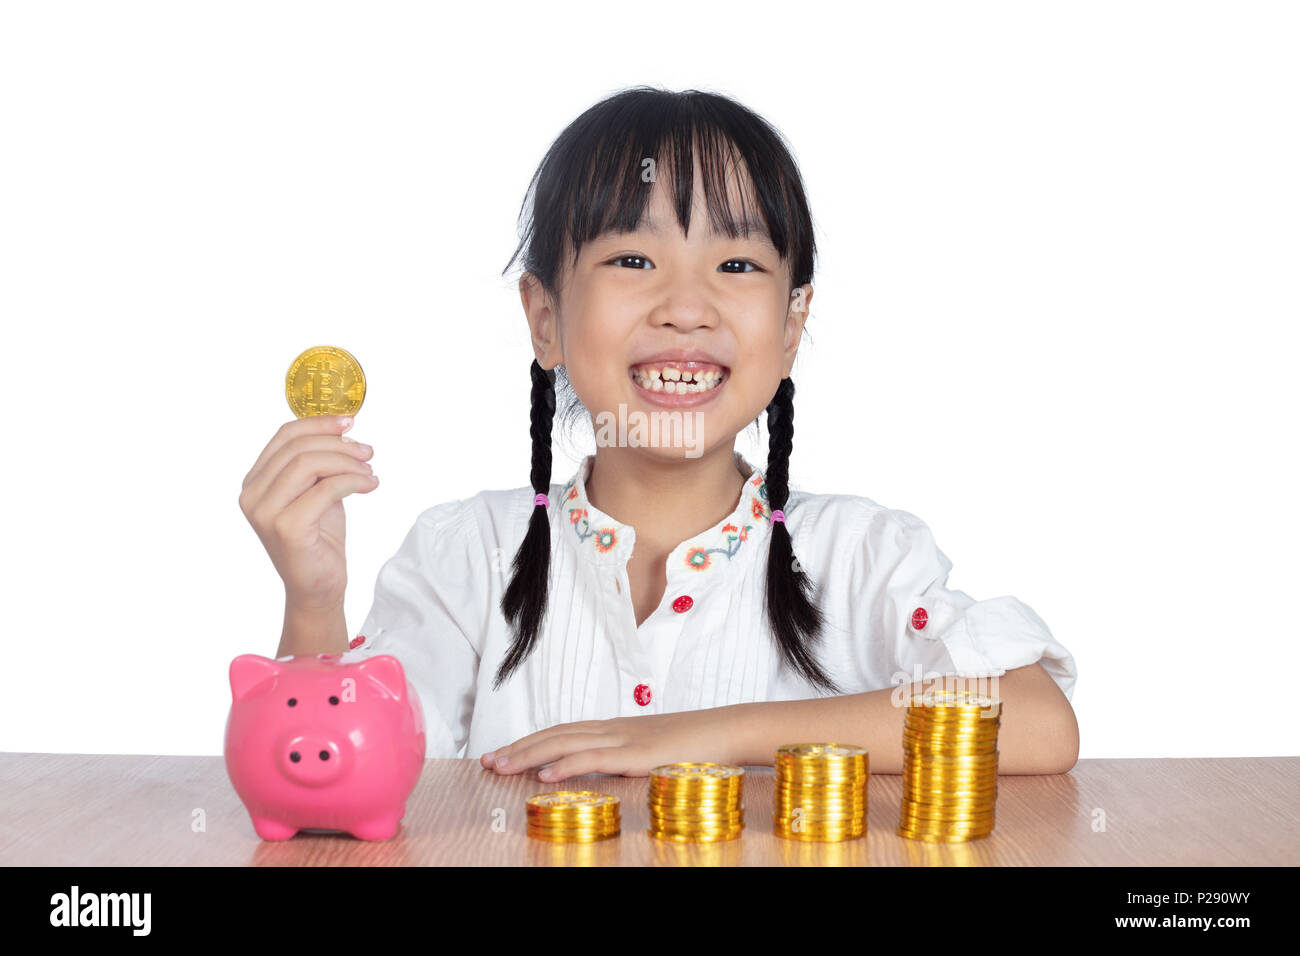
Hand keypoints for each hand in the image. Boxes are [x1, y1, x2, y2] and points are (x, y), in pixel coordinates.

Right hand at [238, 413, 377, 610]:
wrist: (318, 586)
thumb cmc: (318, 538)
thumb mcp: (316, 491)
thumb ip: (319, 464)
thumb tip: (343, 430)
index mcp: (255, 481)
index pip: (284, 436)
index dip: (318, 423)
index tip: (349, 422)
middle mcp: (252, 495)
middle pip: (299, 448)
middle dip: (339, 444)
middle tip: (368, 452)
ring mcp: (265, 512)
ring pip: (310, 464)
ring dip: (348, 462)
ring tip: (369, 470)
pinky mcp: (286, 527)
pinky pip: (326, 489)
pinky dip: (354, 481)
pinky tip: (370, 485)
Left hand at [479, 709, 740, 781]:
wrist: (727, 730)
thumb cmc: (695, 744)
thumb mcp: (653, 750)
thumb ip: (626, 758)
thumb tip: (605, 771)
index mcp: (614, 728)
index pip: (561, 730)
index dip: (530, 740)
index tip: (503, 752)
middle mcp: (612, 728)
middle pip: (555, 734)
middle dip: (518, 747)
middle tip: (487, 761)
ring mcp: (623, 739)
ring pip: (565, 743)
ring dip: (529, 755)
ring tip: (501, 767)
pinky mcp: (636, 754)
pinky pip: (594, 759)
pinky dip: (566, 765)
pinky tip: (544, 775)